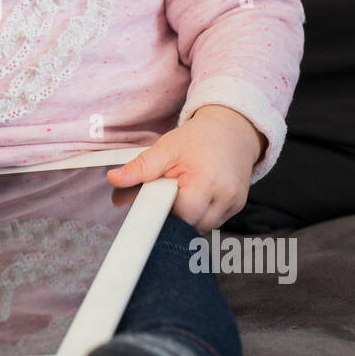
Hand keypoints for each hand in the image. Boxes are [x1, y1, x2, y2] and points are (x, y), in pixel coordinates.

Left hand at [106, 104, 264, 231]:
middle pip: (191, 224)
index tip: (156, 201)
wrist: (232, 129)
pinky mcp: (238, 206)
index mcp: (207, 180)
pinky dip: (201, 212)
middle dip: (176, 212)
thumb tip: (116, 179)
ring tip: (185, 190)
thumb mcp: (166, 148)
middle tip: (171, 190)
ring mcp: (235, 203)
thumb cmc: (199, 138)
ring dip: (188, 214)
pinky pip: (213, 220)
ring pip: (202, 226)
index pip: (181, 214)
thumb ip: (141, 167)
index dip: (165, 210)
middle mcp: (226, 195)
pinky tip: (198, 193)